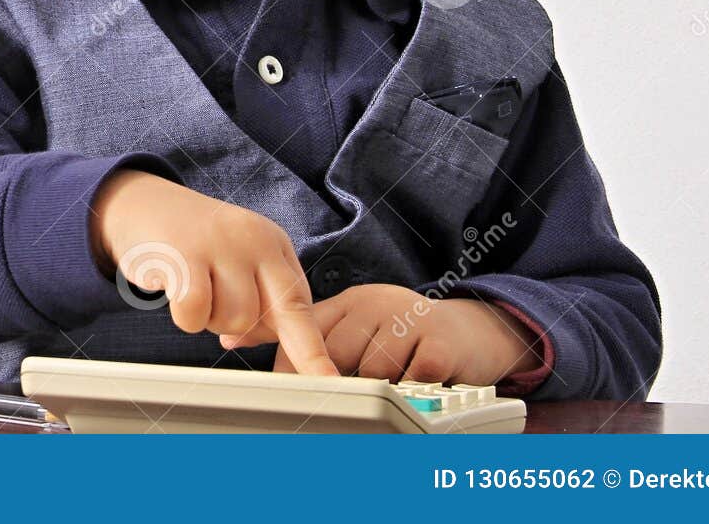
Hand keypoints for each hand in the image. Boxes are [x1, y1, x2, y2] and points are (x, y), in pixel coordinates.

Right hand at [89, 169, 338, 375]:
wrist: (143, 204)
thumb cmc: (196, 244)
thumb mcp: (239, 262)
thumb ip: (263, 302)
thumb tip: (279, 351)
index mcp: (273, 244)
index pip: (302, 305)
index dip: (311, 349)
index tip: (327, 380)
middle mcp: (253, 240)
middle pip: (271, 317)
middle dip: (248, 331)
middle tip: (215, 301)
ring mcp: (220, 244)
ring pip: (232, 320)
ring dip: (210, 319)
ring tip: (194, 286)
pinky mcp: (184, 253)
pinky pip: (195, 314)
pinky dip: (184, 315)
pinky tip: (175, 288)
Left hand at [255, 282, 544, 386]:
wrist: (473, 331)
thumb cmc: (404, 333)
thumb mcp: (355, 323)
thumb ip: (306, 332)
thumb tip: (234, 334)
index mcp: (350, 302)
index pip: (306, 326)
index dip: (289, 360)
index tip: (274, 383)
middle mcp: (375, 304)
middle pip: (334, 350)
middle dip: (327, 383)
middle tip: (331, 406)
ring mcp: (408, 320)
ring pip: (371, 370)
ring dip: (375, 390)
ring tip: (386, 392)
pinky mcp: (439, 343)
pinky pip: (411, 379)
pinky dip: (410, 392)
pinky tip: (415, 387)